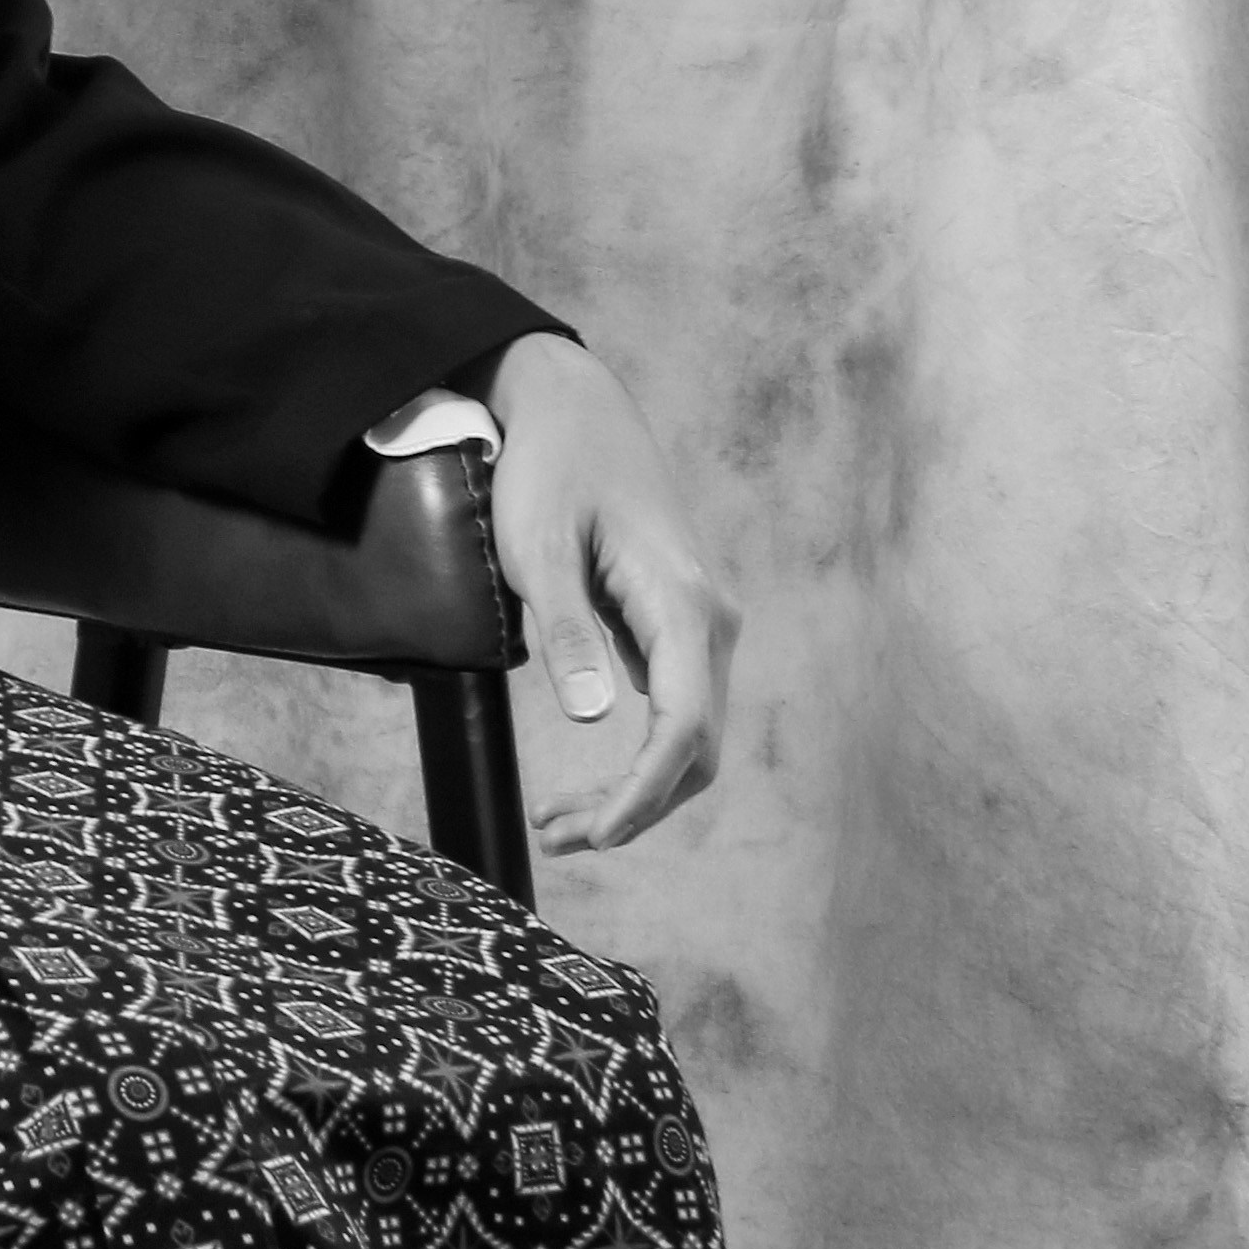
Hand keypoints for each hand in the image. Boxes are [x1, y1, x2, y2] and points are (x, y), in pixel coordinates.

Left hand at [476, 332, 736, 854]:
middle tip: (553, 839)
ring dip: (636, 791)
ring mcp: (701, 627)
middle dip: (633, 808)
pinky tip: (583, 784)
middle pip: (695, 748)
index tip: (595, 837)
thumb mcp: (538, 545)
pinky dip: (638, 759)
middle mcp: (711, 623)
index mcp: (684, 604)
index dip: (644, 794)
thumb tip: (590, 718)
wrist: (577, 409)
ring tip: (557, 824)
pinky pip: (676, 712)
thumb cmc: (552, 470)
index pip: (683, 728)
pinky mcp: (679, 628)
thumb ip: (565, 629)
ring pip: (689, 737)